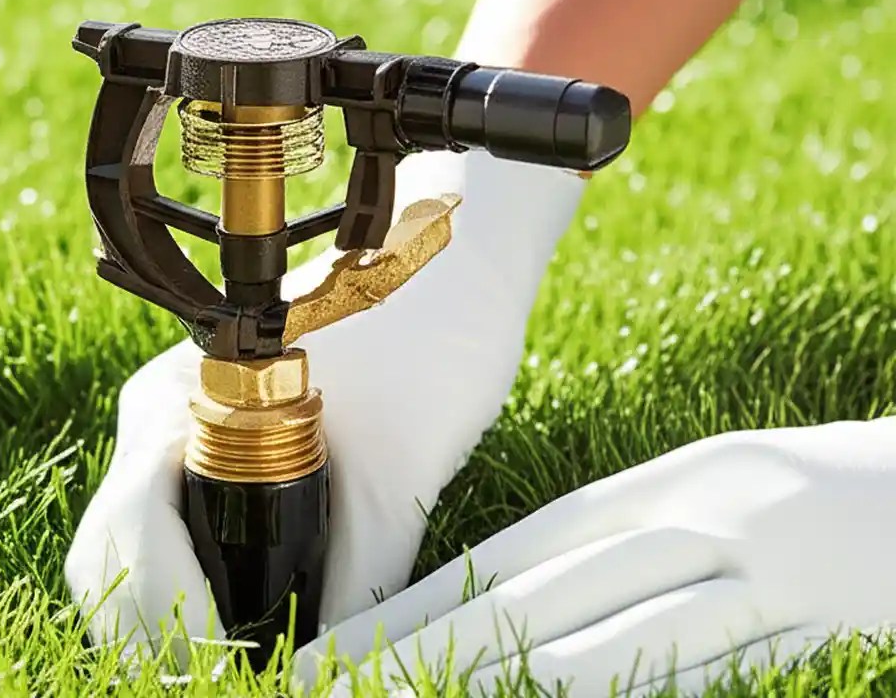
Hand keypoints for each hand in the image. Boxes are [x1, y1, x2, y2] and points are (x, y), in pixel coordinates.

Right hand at [64, 149, 588, 657]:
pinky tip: (230, 629)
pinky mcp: (210, 439)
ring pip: (127, 548)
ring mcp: (178, 426)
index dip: (171, 619)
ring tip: (222, 665)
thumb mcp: (399, 471)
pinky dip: (181, 591)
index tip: (225, 669)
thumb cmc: (431, 331)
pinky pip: (166, 531)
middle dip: (151, 631)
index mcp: (176, 404)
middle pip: (110, 551)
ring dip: (158, 620)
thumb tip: (327, 670)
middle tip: (219, 676)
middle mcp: (156, 416)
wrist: (460, 255)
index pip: (134, 533)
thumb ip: (362, 581)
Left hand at [293, 417, 895, 695]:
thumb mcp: (737, 508)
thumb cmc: (856, 503)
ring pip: (598, 633)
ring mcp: (760, 564)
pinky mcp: (820, 608)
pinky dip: (612, 687)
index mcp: (668, 486)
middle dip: (416, 649)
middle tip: (320, 687)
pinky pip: (697, 660)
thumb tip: (544, 611)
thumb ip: (643, 553)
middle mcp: (697, 515)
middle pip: (531, 592)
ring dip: (484, 679)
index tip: (339, 650)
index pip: (517, 553)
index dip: (422, 606)